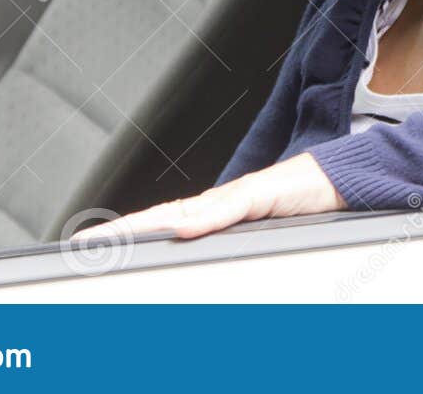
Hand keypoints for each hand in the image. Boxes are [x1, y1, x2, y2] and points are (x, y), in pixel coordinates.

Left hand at [71, 152, 345, 242]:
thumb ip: (222, 225)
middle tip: (89, 243)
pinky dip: (202, 219)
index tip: (92, 244)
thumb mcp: (255, 221)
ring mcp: (235, 200)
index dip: (127, 232)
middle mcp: (217, 204)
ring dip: (150, 224)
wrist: (333, 178)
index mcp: (212, 214)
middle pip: (161, 217)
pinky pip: (226, 210)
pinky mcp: (258, 195)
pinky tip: (180, 228)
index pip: (160, 223)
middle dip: (125, 230)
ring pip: (184, 213)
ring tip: (119, 236)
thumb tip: (181, 236)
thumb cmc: (295, 201)